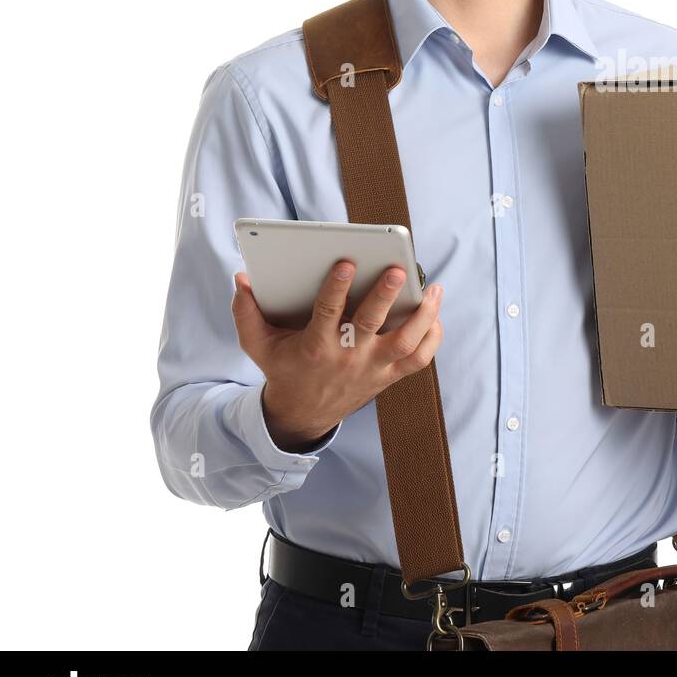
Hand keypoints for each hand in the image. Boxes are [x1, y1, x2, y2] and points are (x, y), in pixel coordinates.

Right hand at [232, 261, 444, 452]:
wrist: (303, 414)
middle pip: (371, 324)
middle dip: (385, 296)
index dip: (336, 287)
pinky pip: (418, 359)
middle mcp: (347, 357)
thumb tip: (241, 279)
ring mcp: (372, 368)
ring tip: (434, 288)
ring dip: (423, 315)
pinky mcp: (388, 376)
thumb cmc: (284, 368)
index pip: (328, 313)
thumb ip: (245, 312)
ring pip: (405, 342)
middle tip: (398, 269)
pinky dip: (431, 338)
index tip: (347, 262)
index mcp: (316, 346)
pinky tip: (435, 315)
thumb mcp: (257, 344)